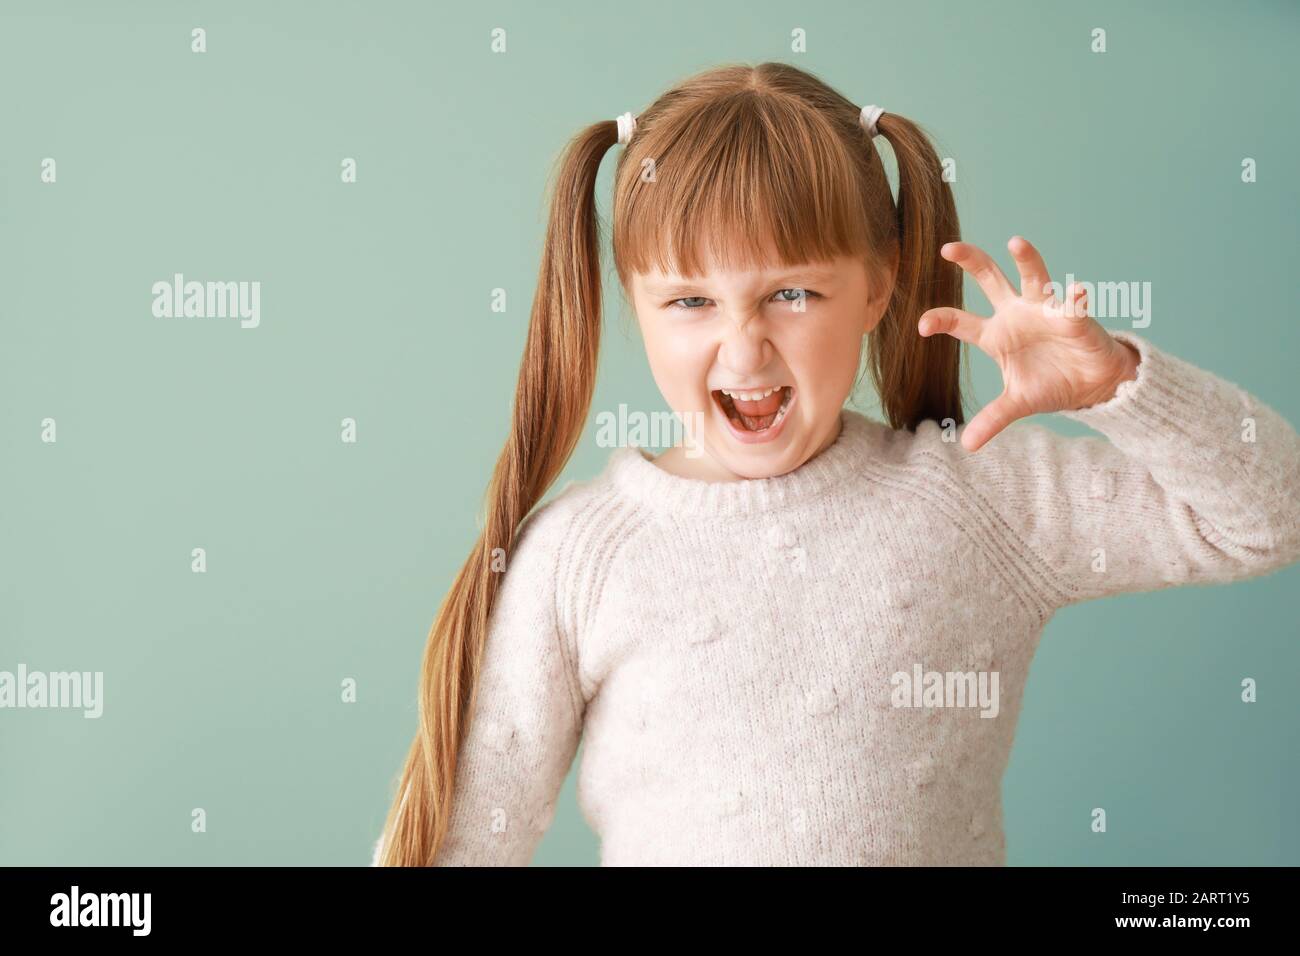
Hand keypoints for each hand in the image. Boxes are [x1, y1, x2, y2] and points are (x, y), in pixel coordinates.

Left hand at [918, 236, 1140, 451]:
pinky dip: (1076, 299)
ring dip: (1027, 260)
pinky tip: (1078, 293)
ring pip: (1034, 278)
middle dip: (970, 262)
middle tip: (947, 247)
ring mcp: (1046, 311)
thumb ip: (992, 420)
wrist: (1093, 385)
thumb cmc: (1052, 384)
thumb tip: (967, 446)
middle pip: (989, 280)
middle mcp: (1017, 315)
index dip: (941, 320)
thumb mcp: (1016, 404)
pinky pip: (1075, 305)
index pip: (961, 323)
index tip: (922, 325)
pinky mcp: (1075, 318)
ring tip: (1016, 242)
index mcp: (996, 335)